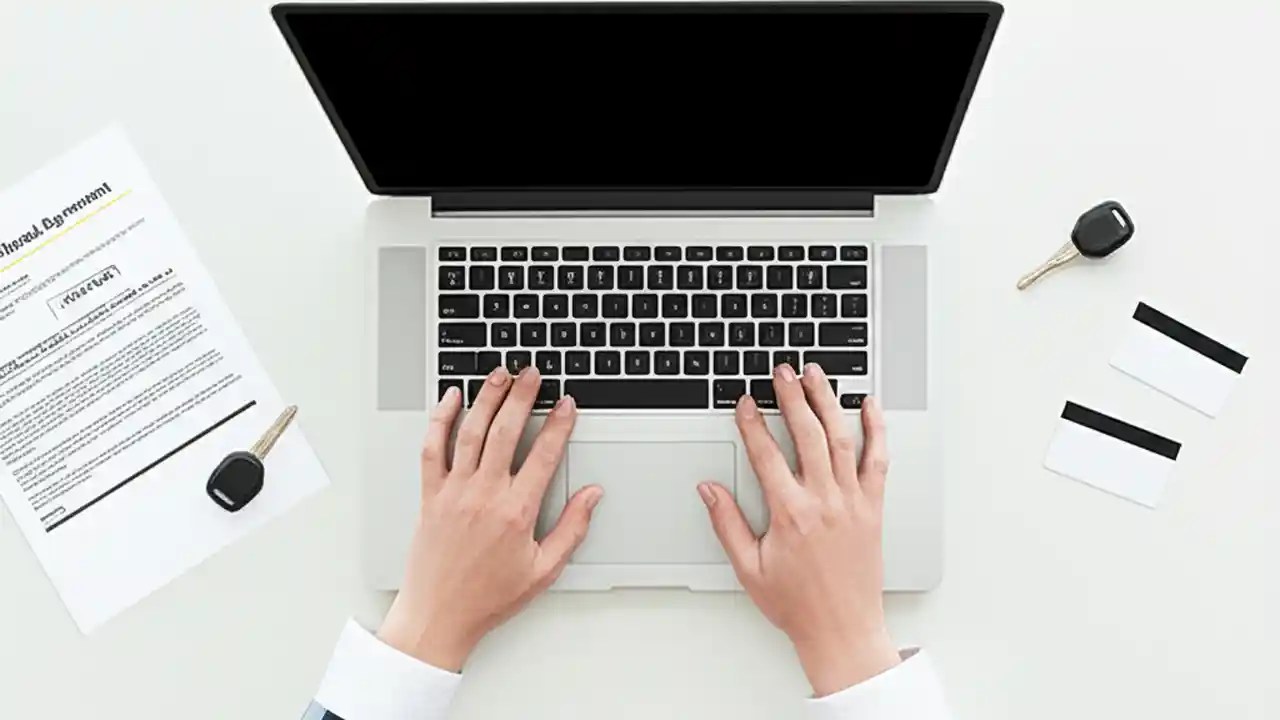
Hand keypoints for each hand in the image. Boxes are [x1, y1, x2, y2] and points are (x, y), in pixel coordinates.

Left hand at [378, 366, 601, 671]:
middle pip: (505, 431)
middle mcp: (484, 495)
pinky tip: (451, 399)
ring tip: (500, 375)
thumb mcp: (543, 570)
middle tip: (533, 374)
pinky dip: (441, 419)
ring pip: (471, 432)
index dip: (559, 424)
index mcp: (516, 512)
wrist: (438, 616)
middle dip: (522, 396)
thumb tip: (592, 496)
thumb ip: (572, 528)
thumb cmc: (488, 598)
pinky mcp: (430, 495)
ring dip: (487, 398)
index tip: (567, 405)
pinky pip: (432, 448)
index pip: (544, 454)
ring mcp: (454, 492)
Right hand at [698, 363, 898, 696]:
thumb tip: (708, 489)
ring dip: (828, 402)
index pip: (766, 454)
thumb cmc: (796, 604)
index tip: (745, 402)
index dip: (752, 423)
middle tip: (781, 371)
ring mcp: (853, 502)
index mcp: (789, 514)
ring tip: (816, 375)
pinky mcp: (874, 508)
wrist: (843, 630)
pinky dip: (876, 430)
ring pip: (841, 438)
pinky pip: (878, 460)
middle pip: (806, 434)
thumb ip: (726, 523)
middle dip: (792, 397)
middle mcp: (824, 502)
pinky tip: (869, 406)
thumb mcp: (748, 567)